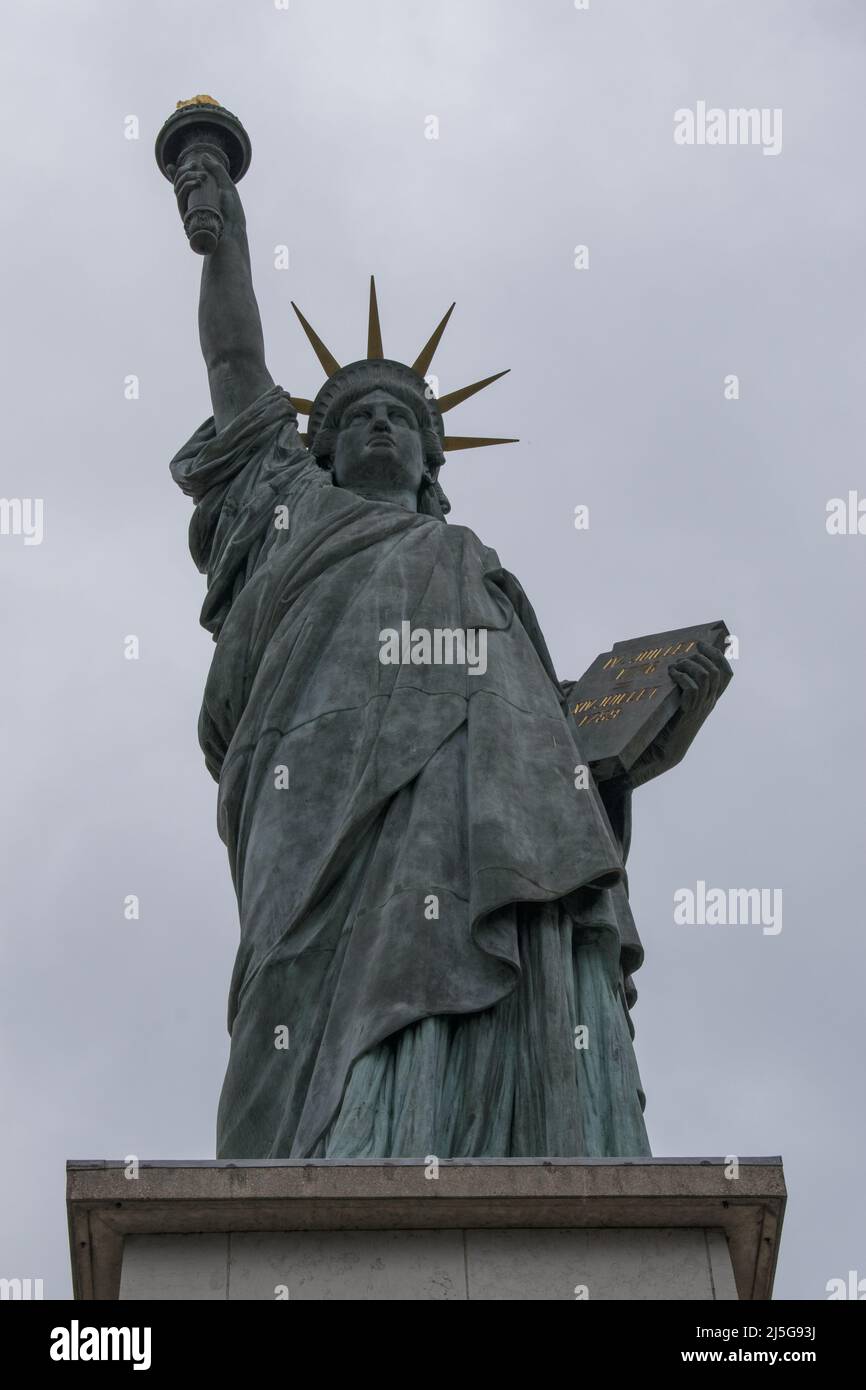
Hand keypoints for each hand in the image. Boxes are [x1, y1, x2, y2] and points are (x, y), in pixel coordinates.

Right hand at [167, 151, 245, 235]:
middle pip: (178, 184)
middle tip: (196, 165)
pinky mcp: (187, 217)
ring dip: (186, 177)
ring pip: (178, 190)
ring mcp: (189, 211)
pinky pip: (181, 199)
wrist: (234, 232)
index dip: (175, 174)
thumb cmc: (233, 213)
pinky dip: (186, 187)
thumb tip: (203, 156)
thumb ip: (217, 171)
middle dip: (184, 171)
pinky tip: (195, 182)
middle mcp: (191, 205)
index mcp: (198, 198)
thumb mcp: (227, 187)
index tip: (176, 164)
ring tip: (202, 176)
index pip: (182, 184)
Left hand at [627, 640, 732, 787]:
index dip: (718, 656)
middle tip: (682, 658)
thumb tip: (677, 662)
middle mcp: (710, 702)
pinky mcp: (689, 712)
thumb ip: (684, 686)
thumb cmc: (670, 723)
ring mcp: (701, 707)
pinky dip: (681, 677)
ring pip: (705, 676)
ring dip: (688, 665)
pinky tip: (671, 674)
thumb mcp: (681, 700)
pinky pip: (692, 688)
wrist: (667, 749)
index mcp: (712, 698)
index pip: (727, 674)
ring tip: (675, 666)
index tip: (701, 645)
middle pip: (716, 671)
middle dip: (699, 658)